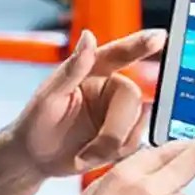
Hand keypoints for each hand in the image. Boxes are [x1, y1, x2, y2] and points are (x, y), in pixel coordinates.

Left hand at [11, 29, 165, 177]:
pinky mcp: (124, 135)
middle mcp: (110, 89)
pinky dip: (115, 155)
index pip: (120, 53)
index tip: (160, 36)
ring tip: (85, 154)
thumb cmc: (35, 123)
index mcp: (93, 71)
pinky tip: (93, 156)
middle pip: (134, 99)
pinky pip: (135, 143)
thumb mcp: (49, 96)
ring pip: (138, 124)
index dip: (141, 44)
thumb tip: (88, 37)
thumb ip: (72, 68)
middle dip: (115, 129)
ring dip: (112, 145)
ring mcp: (119, 113)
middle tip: (94, 150)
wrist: (35, 159)